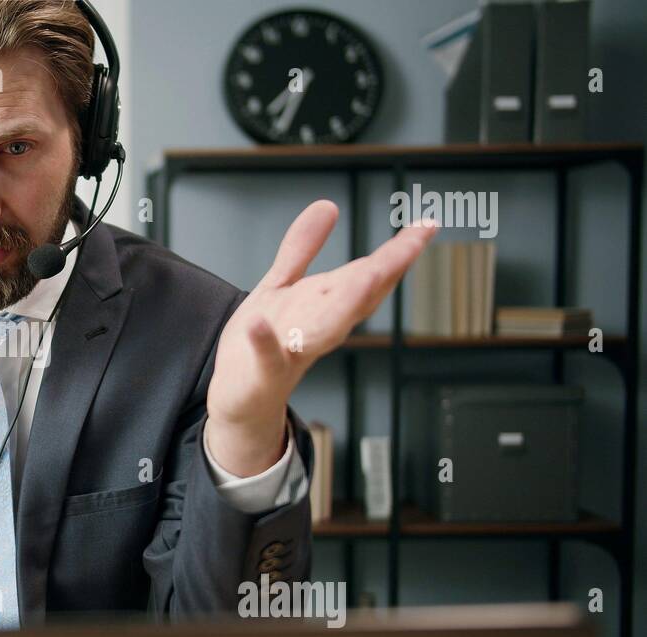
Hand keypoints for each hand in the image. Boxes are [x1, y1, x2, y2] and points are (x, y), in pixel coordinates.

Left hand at [205, 200, 437, 475]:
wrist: (240, 400)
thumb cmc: (263, 343)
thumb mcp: (281, 287)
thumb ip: (302, 248)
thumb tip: (327, 205)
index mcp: (324, 305)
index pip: (367, 275)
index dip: (397, 252)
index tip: (426, 225)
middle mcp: (317, 327)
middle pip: (357, 298)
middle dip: (386, 270)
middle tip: (416, 241)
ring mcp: (292, 351)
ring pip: (325, 329)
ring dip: (346, 304)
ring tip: (369, 274)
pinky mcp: (262, 371)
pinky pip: (266, 357)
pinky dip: (264, 342)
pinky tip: (258, 325)